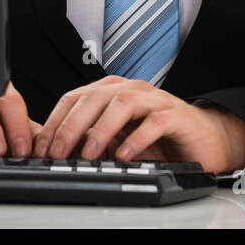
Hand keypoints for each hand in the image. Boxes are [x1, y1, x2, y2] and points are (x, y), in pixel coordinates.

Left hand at [33, 76, 244, 174]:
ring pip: (123, 103)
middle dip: (72, 125)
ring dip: (102, 129)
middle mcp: (132, 90)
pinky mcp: (176, 116)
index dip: (56, 121)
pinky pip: (155, 122)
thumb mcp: (118, 136)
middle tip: (58, 151)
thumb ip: (92, 138)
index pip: (76, 97)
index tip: (42, 146)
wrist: (202, 138)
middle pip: (95, 97)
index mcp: (113, 91)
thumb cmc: (158, 137)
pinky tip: (125, 155)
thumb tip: (57, 151)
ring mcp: (155, 100)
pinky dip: (137, 138)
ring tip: (89, 153)